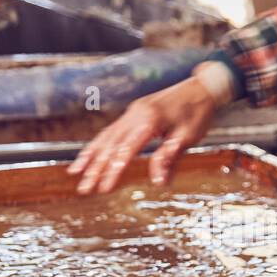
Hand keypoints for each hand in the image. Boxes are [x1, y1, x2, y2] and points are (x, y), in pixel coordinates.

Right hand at [69, 75, 219, 194]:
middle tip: (85, 189)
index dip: (114, 170)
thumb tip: (158, 182)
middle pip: (111, 145)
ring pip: (106, 137)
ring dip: (90, 156)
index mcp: (150, 120)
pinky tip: (87, 156)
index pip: (127, 150)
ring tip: (75, 174)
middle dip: (96, 168)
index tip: (104, 188)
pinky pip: (110, 130)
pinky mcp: (132, 114)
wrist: (201, 87)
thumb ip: (169, 157)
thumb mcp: (188, 137)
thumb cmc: (198, 113)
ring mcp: (132, 113)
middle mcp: (136, 114)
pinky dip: (97, 144)